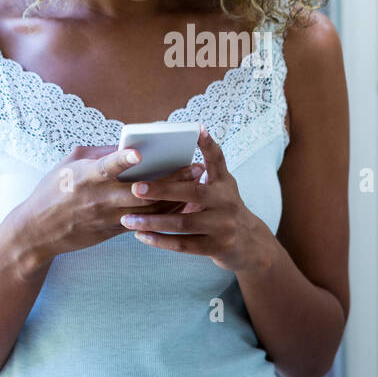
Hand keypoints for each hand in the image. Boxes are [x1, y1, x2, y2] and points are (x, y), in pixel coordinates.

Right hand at [7, 144, 200, 264]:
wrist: (37, 232)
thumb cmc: (52, 191)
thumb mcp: (69, 164)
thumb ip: (99, 153)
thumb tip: (126, 145)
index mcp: (86, 177)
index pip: (106, 167)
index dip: (122, 160)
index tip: (139, 153)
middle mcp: (100, 198)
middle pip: (142, 191)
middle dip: (171, 179)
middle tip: (194, 167)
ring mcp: (108, 217)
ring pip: (149, 209)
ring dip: (175, 197)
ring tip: (195, 182)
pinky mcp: (113, 230)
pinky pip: (145, 222)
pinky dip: (164, 213)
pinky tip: (181, 202)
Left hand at [119, 127, 268, 273]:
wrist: (249, 243)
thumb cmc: (224, 207)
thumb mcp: (223, 185)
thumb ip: (207, 167)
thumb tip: (192, 135)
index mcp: (225, 184)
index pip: (217, 160)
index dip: (208, 144)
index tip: (196, 129)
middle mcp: (226, 203)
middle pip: (192, 193)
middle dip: (162, 191)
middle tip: (135, 188)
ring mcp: (222, 227)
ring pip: (183, 224)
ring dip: (153, 222)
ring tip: (128, 219)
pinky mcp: (215, 248)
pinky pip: (183, 245)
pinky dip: (160, 241)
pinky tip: (141, 235)